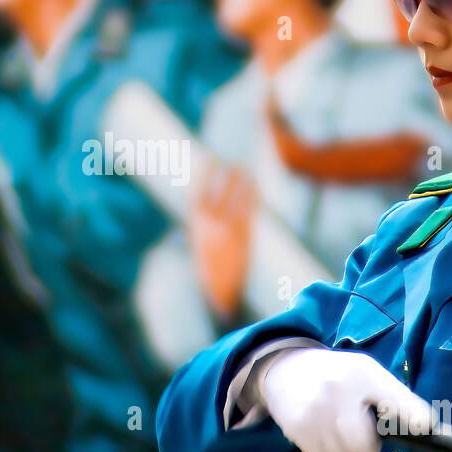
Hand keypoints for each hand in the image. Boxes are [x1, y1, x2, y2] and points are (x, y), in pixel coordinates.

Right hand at [189, 161, 253, 317]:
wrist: (221, 291)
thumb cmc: (210, 268)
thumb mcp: (199, 244)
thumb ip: (200, 224)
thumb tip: (202, 204)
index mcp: (196, 227)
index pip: (198, 194)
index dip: (204, 176)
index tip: (209, 162)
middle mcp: (210, 226)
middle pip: (217, 193)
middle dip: (223, 175)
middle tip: (229, 160)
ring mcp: (228, 230)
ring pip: (235, 198)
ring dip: (240, 182)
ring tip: (244, 168)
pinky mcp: (244, 236)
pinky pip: (249, 210)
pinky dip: (251, 196)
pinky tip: (255, 186)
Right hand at [259, 346, 431, 451]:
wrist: (286, 370)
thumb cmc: (338, 376)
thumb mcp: (368, 375)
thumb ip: (397, 399)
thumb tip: (426, 427)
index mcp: (364, 374)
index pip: (394, 398)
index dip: (412, 415)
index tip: (424, 426)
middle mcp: (339, 390)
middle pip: (366, 446)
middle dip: (365, 443)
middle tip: (356, 425)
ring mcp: (316, 410)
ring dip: (341, 444)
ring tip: (332, 420)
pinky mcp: (297, 426)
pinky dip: (322, 446)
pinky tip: (317, 425)